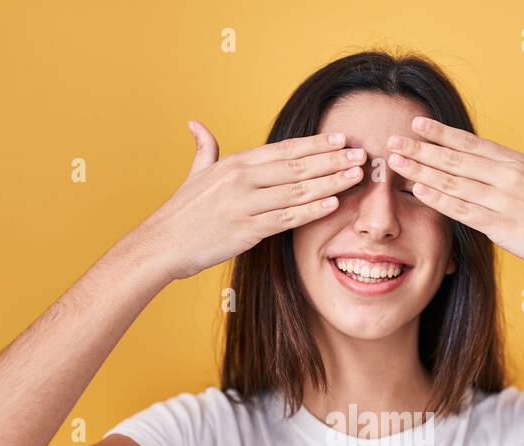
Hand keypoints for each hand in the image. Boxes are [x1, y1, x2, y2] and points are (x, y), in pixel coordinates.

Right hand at [116, 121, 368, 286]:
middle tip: (362, 155)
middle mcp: (242, 179)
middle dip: (331, 160)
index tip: (341, 139)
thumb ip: (204, 148)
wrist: (161, 243)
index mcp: (235, 163)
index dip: (315, 144)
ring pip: (296, 191)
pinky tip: (333, 203)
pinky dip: (311, 210)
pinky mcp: (247, 230)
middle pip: (296, 166)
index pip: (284, 150)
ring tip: (355, 176)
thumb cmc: (181, 212)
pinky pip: (286, 219)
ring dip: (329, 182)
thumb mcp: (194, 174)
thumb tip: (196, 124)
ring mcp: (245, 204)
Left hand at [386, 117, 523, 297]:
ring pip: (454, 181)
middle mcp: (507, 175)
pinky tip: (419, 191)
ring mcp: (502, 199)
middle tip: (393, 142)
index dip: (441, 134)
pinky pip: (463, 209)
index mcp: (516, 162)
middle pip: (455, 158)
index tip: (417, 124)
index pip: (471, 143)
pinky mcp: (500, 224)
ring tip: (396, 163)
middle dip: (421, 150)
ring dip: (421, 172)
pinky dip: (439, 199)